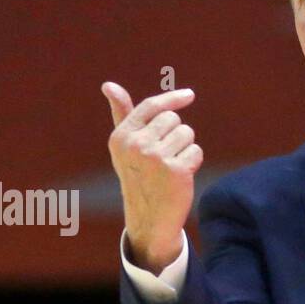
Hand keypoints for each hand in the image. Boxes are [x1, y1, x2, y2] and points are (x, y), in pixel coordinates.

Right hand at [101, 82, 202, 273]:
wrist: (149, 218)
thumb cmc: (138, 177)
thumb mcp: (125, 147)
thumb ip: (121, 114)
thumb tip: (108, 84)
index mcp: (122, 137)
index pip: (151, 106)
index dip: (172, 99)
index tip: (189, 95)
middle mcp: (137, 145)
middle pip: (173, 119)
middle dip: (175, 134)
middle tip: (165, 156)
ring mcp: (156, 158)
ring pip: (187, 133)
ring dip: (185, 147)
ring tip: (172, 166)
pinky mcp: (176, 170)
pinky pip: (196, 151)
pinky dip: (193, 161)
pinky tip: (181, 176)